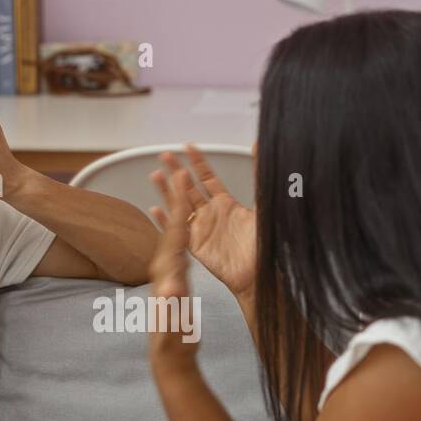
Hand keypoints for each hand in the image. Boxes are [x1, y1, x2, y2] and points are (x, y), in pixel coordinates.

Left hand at [148, 169, 201, 373]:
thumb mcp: (172, 324)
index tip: (181, 179)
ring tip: (177, 183)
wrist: (167, 357)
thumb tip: (170, 287)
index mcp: (166, 272)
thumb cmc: (172, 342)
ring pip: (172, 231)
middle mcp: (163, 268)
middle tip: (177, 168)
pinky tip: (179, 222)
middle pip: (171, 225)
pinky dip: (178, 228)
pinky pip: (175, 246)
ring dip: (175, 207)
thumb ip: (171, 305)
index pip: (175, 233)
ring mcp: (166, 272)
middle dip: (175, 196)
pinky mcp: (171, 278)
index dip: (179, 205)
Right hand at [151, 145, 255, 303]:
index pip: (207, 178)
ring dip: (167, 190)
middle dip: (176, 170)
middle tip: (166, 156)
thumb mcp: (264, 203)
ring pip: (179, 205)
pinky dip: (164, 220)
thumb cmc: (265, 243)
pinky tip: (155, 209)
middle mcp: (212, 215)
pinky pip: (176, 229)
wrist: (259, 272)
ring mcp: (202, 230)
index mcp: (227, 204)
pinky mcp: (196, 245)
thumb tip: (261, 148)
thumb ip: (260, 175)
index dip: (198, 162)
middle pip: (189, 188)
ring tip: (156, 174)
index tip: (189, 147)